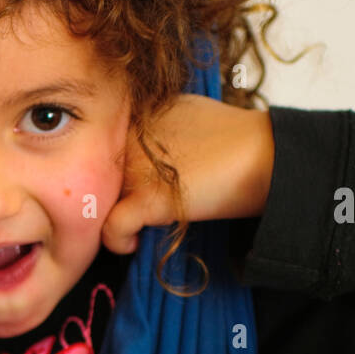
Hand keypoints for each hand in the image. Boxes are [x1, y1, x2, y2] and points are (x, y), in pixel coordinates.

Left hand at [100, 94, 275, 254]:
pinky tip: (131, 242)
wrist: (267, 156)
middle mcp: (128, 134)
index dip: (99, 172)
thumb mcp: (181, 114)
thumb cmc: (232, 138)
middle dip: (102, 197)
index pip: (93, 144)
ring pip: (94, 201)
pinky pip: (112, 227)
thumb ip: (149, 127)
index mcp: (135, 110)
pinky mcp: (149, 198)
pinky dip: (117, 241)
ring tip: (126, 227)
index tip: (116, 189)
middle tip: (119, 212)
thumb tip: (133, 145)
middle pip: (88, 172)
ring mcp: (136, 166)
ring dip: (106, 219)